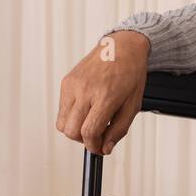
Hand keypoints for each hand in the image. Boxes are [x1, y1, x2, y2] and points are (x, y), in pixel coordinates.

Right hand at [55, 30, 150, 155]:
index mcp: (105, 96)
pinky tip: (86, 108)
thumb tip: (105, 148)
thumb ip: (119, 129)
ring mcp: (73, 85)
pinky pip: (61, 109)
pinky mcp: (66, 82)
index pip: (89, 131)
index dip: (94, 146)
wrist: (122, 48)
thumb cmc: (130, 73)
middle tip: (96, 135)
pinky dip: (71, 116)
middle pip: (71, 131)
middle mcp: (86, 90)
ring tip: (90, 121)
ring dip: (74, 129)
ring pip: (62, 123)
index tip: (99, 148)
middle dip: (83, 140)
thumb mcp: (133, 105)